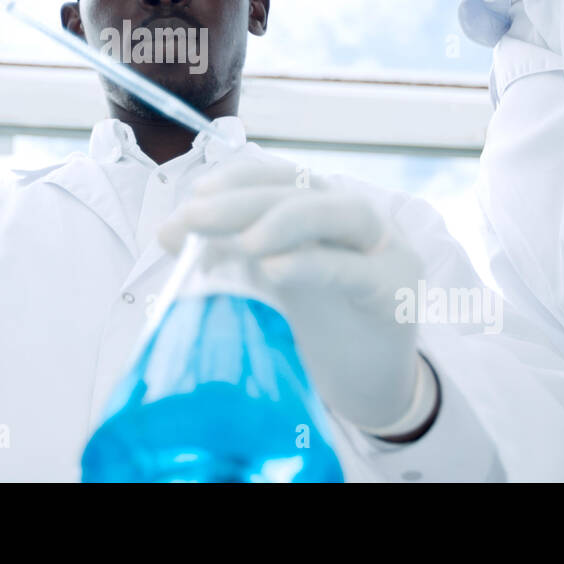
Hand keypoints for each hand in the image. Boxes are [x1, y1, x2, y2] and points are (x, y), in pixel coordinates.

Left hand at [159, 159, 428, 434]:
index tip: (193, 197)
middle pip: (299, 192)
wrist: (374, 385)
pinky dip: (313, 265)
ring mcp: (382, 251)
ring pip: (337, 213)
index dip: (236, 180)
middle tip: (191, 218)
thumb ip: (232, 253)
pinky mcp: (393, 293)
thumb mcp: (273, 283)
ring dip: (283, 220)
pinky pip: (354, 270)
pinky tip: (274, 270)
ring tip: (241, 242)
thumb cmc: (320, 327)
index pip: (281, 178)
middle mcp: (355, 219)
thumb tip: (169, 233)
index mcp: (324, 210)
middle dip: (241, 200)